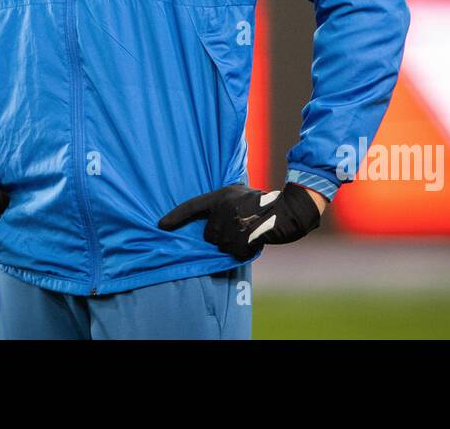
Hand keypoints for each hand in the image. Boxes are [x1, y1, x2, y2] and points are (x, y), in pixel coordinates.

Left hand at [158, 182, 320, 260]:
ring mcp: (233, 223)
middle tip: (242, 227)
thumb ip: (223, 205)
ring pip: (223, 246)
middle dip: (223, 236)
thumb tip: (209, 225)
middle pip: (210, 235)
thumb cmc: (264, 202)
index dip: (175, 216)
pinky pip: (236, 253)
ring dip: (235, 244)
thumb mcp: (240, 195)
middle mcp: (223, 208)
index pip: (191, 206)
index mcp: (221, 195)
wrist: (289, 209)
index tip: (160, 226)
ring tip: (250, 231)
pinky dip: (245, 251)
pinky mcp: (243, 237)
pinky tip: (255, 239)